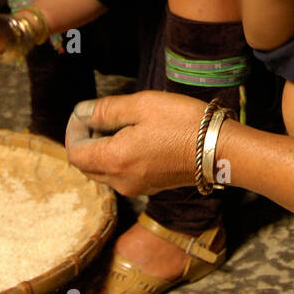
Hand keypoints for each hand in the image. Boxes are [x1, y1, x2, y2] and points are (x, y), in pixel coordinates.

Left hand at [65, 91, 205, 195]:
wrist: (220, 149)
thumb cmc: (182, 123)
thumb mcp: (142, 106)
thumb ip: (106, 110)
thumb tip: (81, 113)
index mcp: (114, 160)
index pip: (75, 154)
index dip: (73, 132)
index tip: (84, 113)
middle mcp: (121, 181)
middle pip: (86, 167)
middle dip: (84, 143)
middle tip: (98, 118)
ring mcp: (136, 188)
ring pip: (103, 173)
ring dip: (100, 152)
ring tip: (117, 127)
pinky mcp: (150, 188)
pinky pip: (121, 177)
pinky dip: (117, 160)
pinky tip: (134, 140)